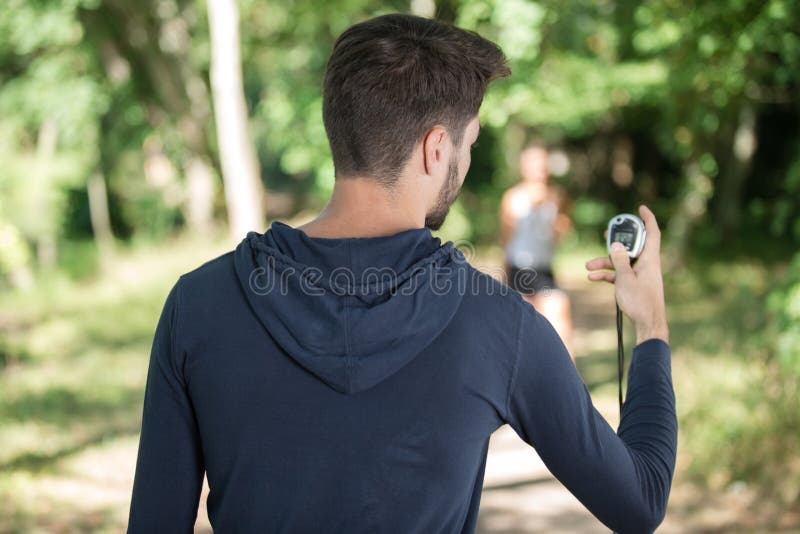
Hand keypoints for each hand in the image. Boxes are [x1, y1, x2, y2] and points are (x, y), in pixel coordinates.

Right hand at [585, 205, 668, 344]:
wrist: (647, 323)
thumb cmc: (640, 301)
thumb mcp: (626, 278)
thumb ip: (619, 259)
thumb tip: (615, 244)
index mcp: (650, 259)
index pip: (652, 232)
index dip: (647, 219)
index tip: (641, 208)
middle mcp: (647, 264)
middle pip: (631, 246)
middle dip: (616, 242)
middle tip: (607, 233)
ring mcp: (640, 274)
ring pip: (622, 261)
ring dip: (605, 262)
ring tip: (588, 265)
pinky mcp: (634, 284)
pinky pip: (620, 274)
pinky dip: (607, 274)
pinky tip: (593, 277)